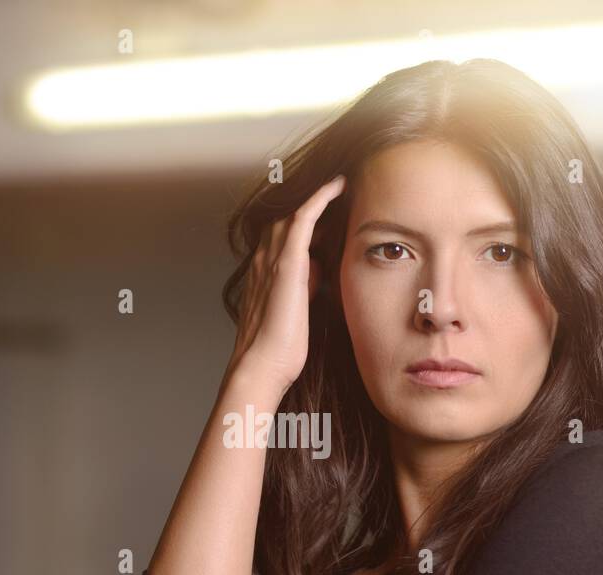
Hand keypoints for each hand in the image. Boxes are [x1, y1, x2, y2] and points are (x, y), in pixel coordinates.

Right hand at [226, 174, 346, 391]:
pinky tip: (337, 186)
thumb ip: (305, 289)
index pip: (281, 236)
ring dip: (316, 195)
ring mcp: (273, 259)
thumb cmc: (279, 351)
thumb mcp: (295, 313)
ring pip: (292, 213)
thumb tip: (321, 272)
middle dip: (308, 202)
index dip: (303, 219)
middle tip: (337, 189)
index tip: (327, 210)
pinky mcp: (287, 263)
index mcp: (265, 274)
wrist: (262, 366)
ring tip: (340, 182)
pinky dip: (320, 198)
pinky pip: (303, 218)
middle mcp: (264, 261)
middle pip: (284, 218)